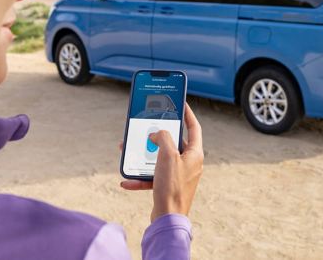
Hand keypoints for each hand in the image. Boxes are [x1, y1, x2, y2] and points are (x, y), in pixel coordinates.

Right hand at [120, 103, 203, 221]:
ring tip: (130, 152)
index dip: (187, 113)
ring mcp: (179, 176)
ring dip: (144, 156)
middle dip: (157, 136)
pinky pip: (152, 177)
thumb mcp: (167, 155)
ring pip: (159, 159)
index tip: (180, 104)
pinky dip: (140, 177)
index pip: (193, 127)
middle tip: (147, 128)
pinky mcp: (168, 187)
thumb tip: (157, 135)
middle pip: (173, 143)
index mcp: (195, 154)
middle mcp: (189, 163)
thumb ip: (163, 138)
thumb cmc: (172, 187)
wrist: (168, 219)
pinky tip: (127, 180)